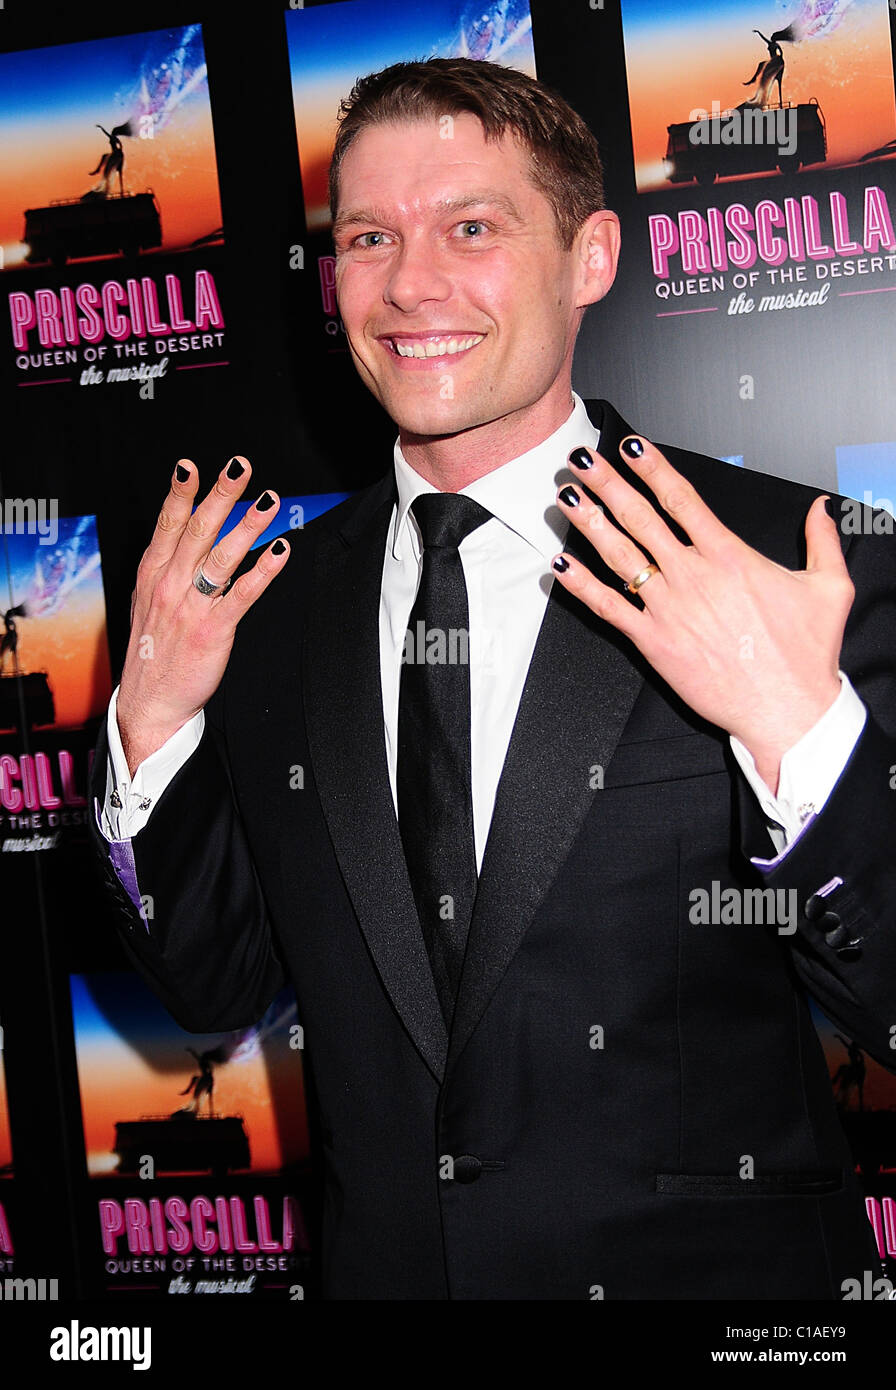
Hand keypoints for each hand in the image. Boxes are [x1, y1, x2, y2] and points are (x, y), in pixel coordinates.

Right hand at [116, 456, 288, 774]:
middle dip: (220, 495)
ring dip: (247, 525)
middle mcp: (169, 585)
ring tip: (268, 500)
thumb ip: (167, 566)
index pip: (167, 525)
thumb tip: (189, 533)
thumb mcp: (148, 600)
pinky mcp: (213, 630)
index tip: (190, 466)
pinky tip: (279, 552)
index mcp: (152, 574)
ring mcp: (190, 607)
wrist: (150, 702)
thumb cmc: (155, 649)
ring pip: (222, 557)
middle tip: (239, 466)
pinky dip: (263, 572)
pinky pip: (242, 595)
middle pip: (198, 531)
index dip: (179, 494)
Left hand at [552, 436, 853, 791]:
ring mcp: (669, 608)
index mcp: (730, 556)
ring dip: (589, 522)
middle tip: (581, 459)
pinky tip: (561, 564)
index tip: (630, 446)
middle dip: (607, 483)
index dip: (651, 467)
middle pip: (640, 517)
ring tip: (565, 496)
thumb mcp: (829, 588)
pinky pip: (609, 608)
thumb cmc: (804, 656)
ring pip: (619, 555)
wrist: (786, 709)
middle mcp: (693, 576)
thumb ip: (822, 541)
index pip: (682, 498)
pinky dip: (581, 585)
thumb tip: (821, 509)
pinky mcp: (654, 642)